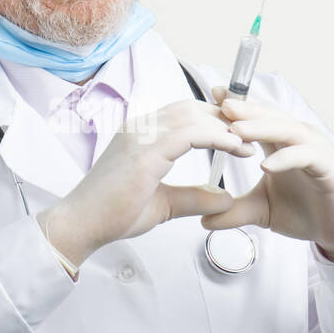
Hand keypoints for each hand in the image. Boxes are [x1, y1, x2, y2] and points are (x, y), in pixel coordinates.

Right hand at [39, 98, 254, 265]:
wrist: (81, 225)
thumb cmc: (112, 215)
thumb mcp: (164, 204)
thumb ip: (194, 198)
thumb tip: (224, 199)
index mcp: (140, 134)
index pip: (184, 114)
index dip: (214, 120)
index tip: (239, 135)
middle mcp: (139, 127)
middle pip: (192, 107)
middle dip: (224, 118)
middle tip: (252, 133)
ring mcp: (140, 135)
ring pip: (193, 115)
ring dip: (225, 125)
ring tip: (250, 140)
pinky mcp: (144, 150)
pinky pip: (190, 133)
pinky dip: (217, 136)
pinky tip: (237, 147)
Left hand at [200, 85, 333, 262]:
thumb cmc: (306, 211)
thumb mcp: (262, 210)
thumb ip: (235, 211)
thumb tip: (204, 219)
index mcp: (280, 143)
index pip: (256, 118)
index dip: (236, 107)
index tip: (210, 97)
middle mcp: (298, 140)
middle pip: (269, 116)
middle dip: (244, 109)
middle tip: (219, 104)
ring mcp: (315, 150)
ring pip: (286, 130)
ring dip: (261, 128)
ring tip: (236, 129)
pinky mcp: (329, 167)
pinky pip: (306, 157)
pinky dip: (286, 158)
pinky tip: (267, 165)